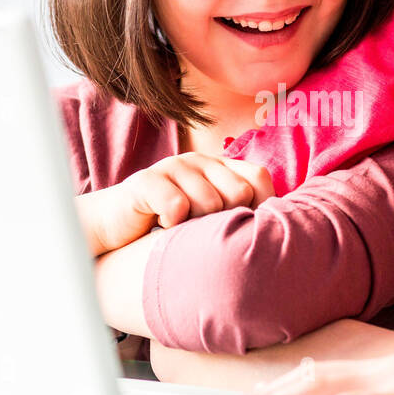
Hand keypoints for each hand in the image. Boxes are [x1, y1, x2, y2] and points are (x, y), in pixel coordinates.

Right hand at [75, 154, 272, 255]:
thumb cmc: (169, 227)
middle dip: (225, 221)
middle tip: (202, 230)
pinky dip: (171, 226)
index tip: (244, 231)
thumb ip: (239, 216)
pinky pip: (176, 207)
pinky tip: (160, 226)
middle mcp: (199, 161)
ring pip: (209, 203)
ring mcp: (172, 167)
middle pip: (239, 193)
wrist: (113, 227)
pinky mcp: (146, 181)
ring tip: (179, 229)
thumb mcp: (209, 219)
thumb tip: (280, 233)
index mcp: (220, 168)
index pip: (259, 179)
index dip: (261, 207)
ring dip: (195, 228)